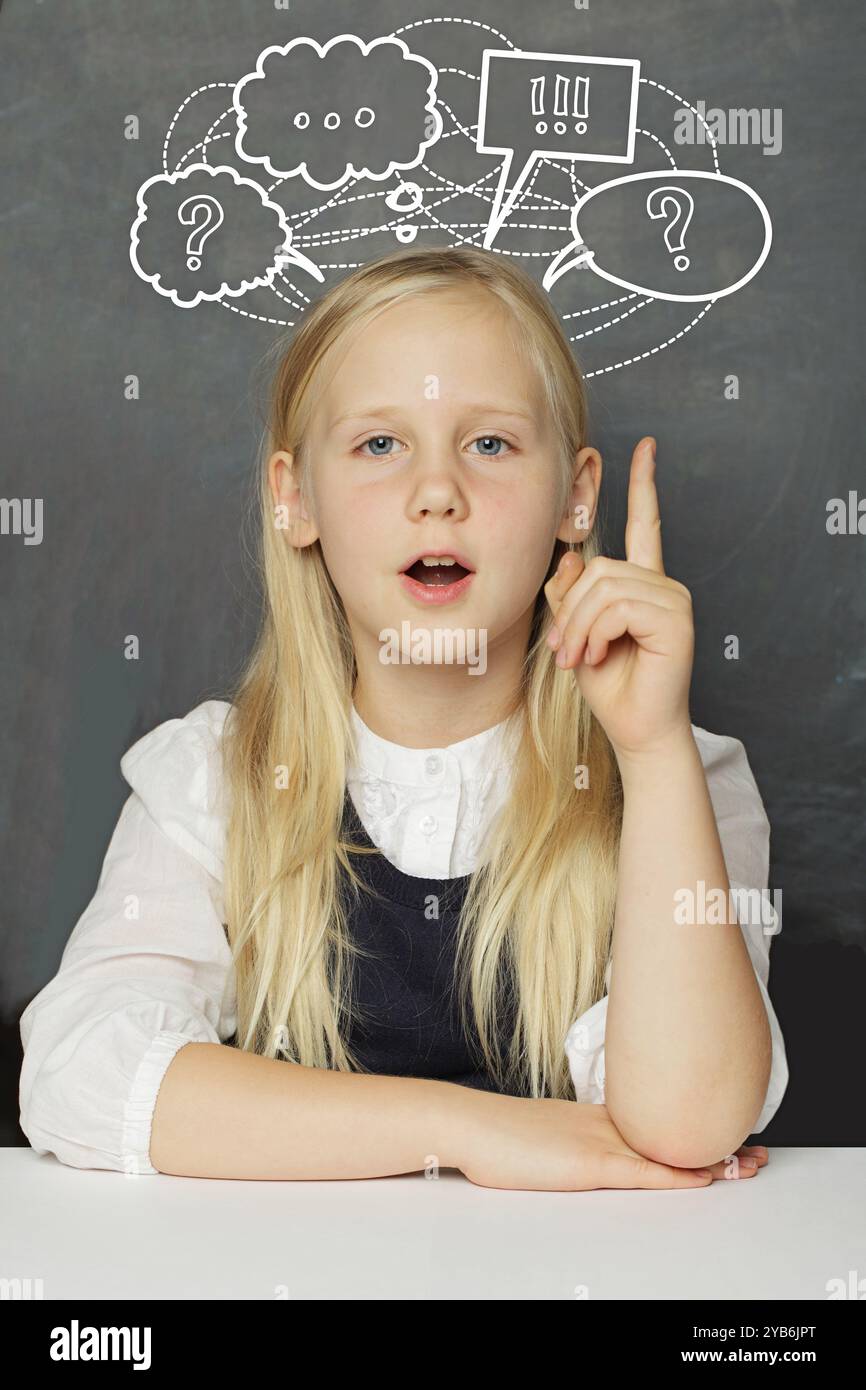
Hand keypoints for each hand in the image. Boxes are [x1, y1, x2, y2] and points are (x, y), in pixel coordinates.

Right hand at [454, 1091, 768, 1191]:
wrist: (469, 1124)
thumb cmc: (496, 1133)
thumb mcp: (542, 1132)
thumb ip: (570, 1137)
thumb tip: (580, 1149)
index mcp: (594, 1116)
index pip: (655, 1121)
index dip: (691, 1128)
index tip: (722, 1131)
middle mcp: (604, 1123)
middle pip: (670, 1132)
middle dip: (715, 1143)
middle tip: (755, 1150)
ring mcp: (597, 1141)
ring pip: (665, 1150)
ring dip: (709, 1160)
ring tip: (747, 1166)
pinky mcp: (587, 1163)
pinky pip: (642, 1170)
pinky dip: (676, 1173)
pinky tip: (702, 1176)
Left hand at [544, 437, 694, 760]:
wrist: (635, 729)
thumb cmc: (610, 685)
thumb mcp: (575, 633)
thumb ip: (569, 594)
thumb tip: (568, 561)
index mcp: (642, 584)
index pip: (644, 524)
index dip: (643, 484)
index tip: (646, 446)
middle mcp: (662, 585)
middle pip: (598, 568)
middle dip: (571, 612)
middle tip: (565, 651)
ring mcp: (674, 599)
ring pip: (603, 587)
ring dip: (579, 627)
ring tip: (579, 658)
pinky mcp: (676, 619)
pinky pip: (618, 607)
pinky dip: (597, 633)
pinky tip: (601, 656)